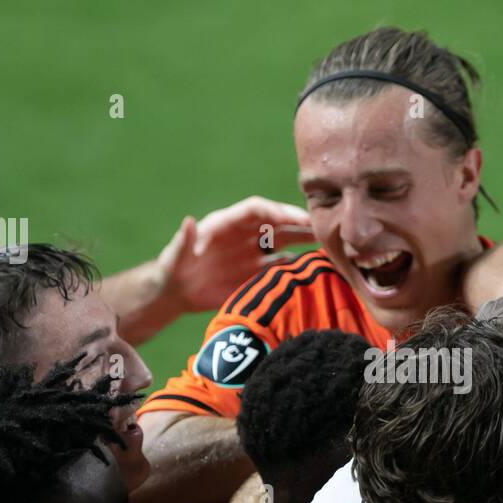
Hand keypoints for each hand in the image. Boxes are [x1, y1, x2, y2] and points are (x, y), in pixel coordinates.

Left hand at [156, 196, 314, 311]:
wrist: (175, 293)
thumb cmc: (171, 269)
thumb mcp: (174, 255)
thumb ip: (183, 240)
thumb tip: (189, 222)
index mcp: (226, 224)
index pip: (257, 210)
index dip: (277, 211)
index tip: (295, 218)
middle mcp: (244, 236)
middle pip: (277, 223)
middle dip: (300, 224)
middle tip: (324, 228)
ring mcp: (253, 255)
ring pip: (285, 244)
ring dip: (305, 243)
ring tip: (330, 245)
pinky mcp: (256, 275)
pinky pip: (281, 268)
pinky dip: (298, 268)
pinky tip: (316, 271)